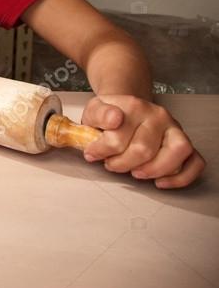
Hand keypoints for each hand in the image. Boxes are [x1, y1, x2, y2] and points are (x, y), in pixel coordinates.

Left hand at [81, 94, 205, 188]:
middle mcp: (157, 115)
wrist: (126, 108)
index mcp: (134, 106)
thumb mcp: (95, 110)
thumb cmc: (112, 114)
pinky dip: (180, 177)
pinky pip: (194, 162)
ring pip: (175, 153)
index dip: (102, 150)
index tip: (92, 154)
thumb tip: (113, 119)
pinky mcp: (185, 143)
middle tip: (111, 163)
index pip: (118, 135)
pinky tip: (161, 182)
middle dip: (122, 164)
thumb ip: (98, 115)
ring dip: (153, 170)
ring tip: (135, 172)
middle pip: (144, 149)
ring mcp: (174, 129)